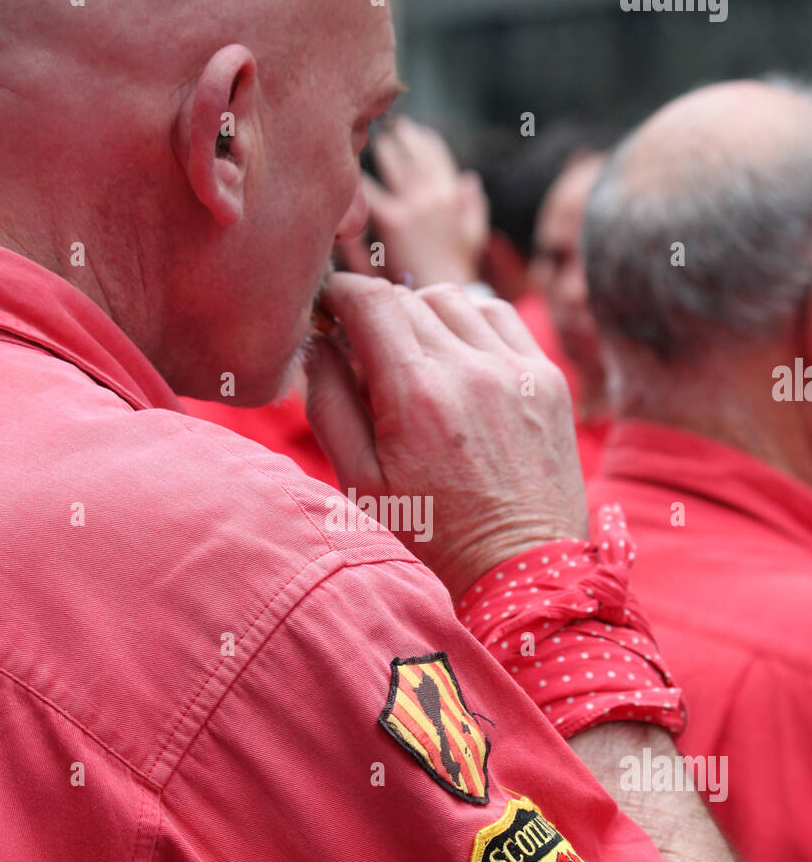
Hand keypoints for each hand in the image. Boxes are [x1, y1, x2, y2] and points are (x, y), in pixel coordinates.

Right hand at [306, 274, 587, 602]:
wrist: (522, 566)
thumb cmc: (433, 530)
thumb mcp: (360, 480)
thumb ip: (328, 403)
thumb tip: (315, 343)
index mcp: (416, 394)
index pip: (369, 300)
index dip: (339, 295)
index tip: (329, 312)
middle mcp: (470, 370)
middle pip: (408, 297)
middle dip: (377, 314)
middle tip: (366, 352)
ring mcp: (516, 369)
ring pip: (454, 300)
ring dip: (424, 316)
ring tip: (414, 361)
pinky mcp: (546, 378)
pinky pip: (499, 317)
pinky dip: (470, 325)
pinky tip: (459, 361)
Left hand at [337, 118, 489, 287]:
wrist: (444, 290)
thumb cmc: (458, 268)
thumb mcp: (474, 233)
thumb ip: (473, 204)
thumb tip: (469, 178)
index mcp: (453, 195)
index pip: (439, 157)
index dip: (426, 142)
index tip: (417, 130)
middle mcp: (434, 194)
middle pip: (415, 154)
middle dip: (402, 137)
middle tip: (387, 124)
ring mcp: (413, 205)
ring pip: (394, 164)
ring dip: (382, 148)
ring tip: (371, 136)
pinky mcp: (393, 220)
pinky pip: (371, 191)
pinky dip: (360, 178)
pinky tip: (350, 167)